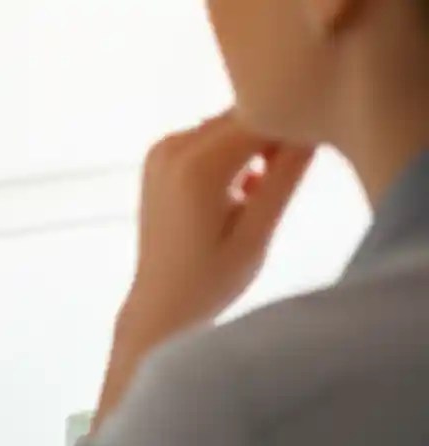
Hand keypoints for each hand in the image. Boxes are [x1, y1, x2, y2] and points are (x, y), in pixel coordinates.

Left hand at [95, 111, 314, 427]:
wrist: (160, 304)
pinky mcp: (158, 158)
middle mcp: (172, 148)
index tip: (301, 165)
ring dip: (249, 149)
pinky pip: (207, 139)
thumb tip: (313, 128)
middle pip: (242, 117)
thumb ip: (286, 175)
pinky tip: (232, 195)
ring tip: (252, 198)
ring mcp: (160, 151)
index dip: (292, 132)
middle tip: (277, 186)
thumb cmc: (212, 281)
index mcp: (196, 166)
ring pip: (226, 125)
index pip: (262, 118)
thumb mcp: (258, 232)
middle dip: (270, 140)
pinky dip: (227, 156)